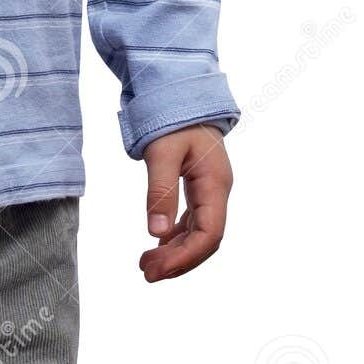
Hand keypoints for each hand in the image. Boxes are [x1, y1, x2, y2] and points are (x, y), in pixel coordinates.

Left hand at [138, 124, 233, 282]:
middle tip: (146, 272)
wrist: (182, 91)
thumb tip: (155, 233)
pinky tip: (157, 243)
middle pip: (205, 240)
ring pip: (199, 233)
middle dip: (178, 261)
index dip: (185, 257)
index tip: (157, 269)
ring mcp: (210, 190)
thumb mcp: (162, 151)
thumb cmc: (174, 116)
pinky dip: (175, 236)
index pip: (209, 235)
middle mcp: (217, 191)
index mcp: (215, 184)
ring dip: (176, 252)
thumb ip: (160, 191)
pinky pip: (192, 221)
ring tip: (146, 263)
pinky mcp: (199, 187)